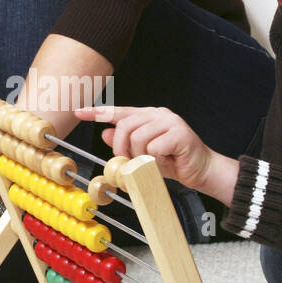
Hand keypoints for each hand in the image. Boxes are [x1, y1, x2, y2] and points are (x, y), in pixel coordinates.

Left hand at [74, 105, 236, 202]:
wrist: (202, 171)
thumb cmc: (174, 162)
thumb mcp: (144, 154)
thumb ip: (126, 143)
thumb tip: (105, 133)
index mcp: (149, 116)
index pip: (120, 111)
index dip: (98, 112)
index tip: (79, 112)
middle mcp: (159, 114)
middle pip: (125, 126)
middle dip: (123, 148)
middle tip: (131, 162)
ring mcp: (170, 121)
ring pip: (138, 138)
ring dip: (142, 156)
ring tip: (155, 162)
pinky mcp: (179, 133)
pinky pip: (154, 147)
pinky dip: (156, 160)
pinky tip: (167, 161)